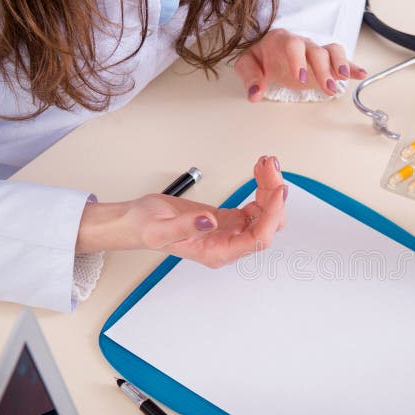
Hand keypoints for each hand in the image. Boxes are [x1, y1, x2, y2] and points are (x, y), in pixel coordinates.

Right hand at [76, 156, 286, 267]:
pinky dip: (260, 186)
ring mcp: (231, 231)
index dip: (272, 215)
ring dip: (269, 186)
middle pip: (268, 224)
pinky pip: (255, 204)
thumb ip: (185, 227)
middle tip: (269, 165)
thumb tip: (210, 221)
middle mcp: (229, 244)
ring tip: (265, 162)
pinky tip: (259, 171)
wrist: (135, 221)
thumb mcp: (159, 227)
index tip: (278, 190)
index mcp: (218, 252)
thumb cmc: (144, 228)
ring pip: (265, 212)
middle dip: (273, 194)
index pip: (258, 238)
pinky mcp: (229, 218)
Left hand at [234, 28, 367, 99]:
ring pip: (333, 52)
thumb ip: (250, 77)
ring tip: (343, 79)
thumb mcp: (248, 64)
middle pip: (317, 51)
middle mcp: (303, 44)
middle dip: (324, 69)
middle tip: (327, 87)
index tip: (301, 77)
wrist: (271, 51)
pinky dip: (352, 67)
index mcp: (283, 41)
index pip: (293, 45)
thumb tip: (255, 94)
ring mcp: (317, 53)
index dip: (298, 60)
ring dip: (340, 65)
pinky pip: (342, 60)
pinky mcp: (326, 63)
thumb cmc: (262, 56)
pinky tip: (360, 74)